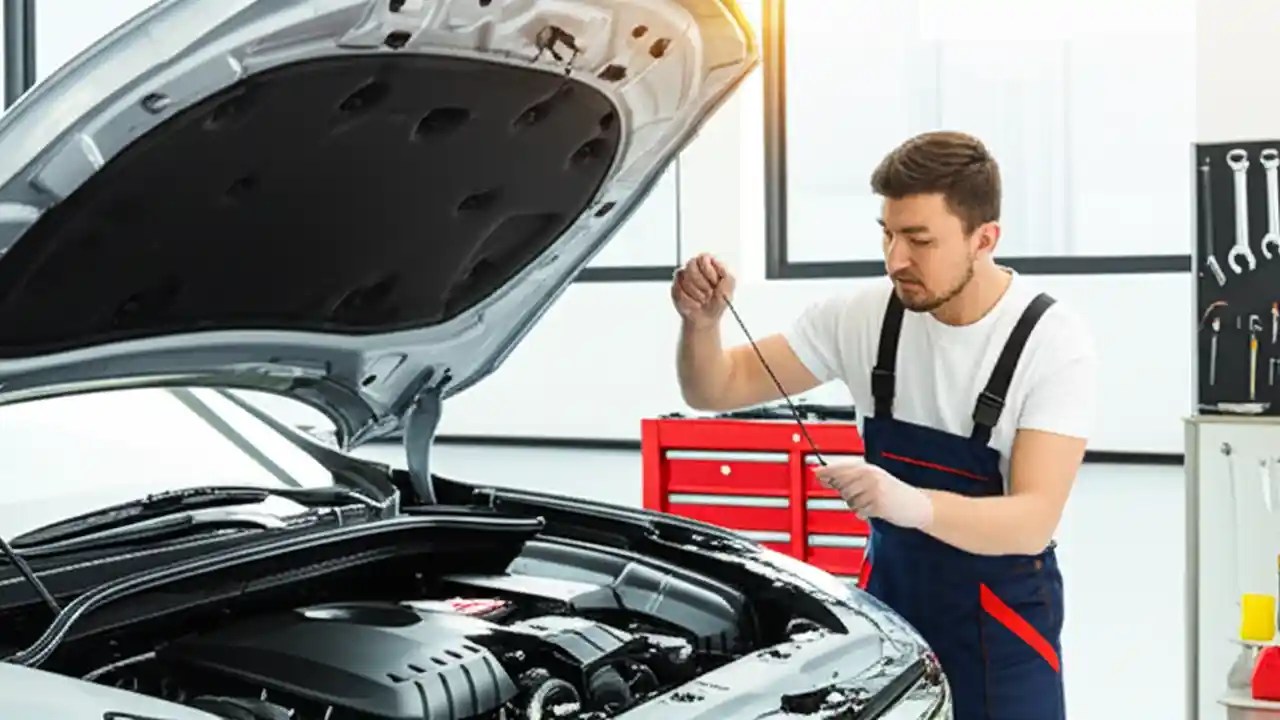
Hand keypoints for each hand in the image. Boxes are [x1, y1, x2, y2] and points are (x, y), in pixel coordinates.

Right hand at [671, 253, 734, 327]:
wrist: (705, 318)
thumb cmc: (717, 303)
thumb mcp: (728, 290)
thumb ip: (727, 276)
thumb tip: (721, 267)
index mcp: (710, 264)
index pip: (703, 258)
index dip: (708, 271)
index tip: (714, 283)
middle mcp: (696, 267)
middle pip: (691, 266)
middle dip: (701, 284)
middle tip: (708, 293)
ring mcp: (684, 276)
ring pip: (685, 279)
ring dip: (696, 293)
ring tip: (702, 299)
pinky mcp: (676, 285)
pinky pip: (677, 289)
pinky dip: (687, 299)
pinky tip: (693, 302)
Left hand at [814, 461, 933, 529]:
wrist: (918, 505)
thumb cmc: (896, 493)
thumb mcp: (874, 479)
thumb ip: (851, 477)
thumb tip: (825, 476)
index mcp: (869, 468)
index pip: (842, 467)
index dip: (827, 470)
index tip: (816, 472)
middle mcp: (870, 476)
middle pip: (841, 485)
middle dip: (846, 492)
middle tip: (860, 495)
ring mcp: (873, 489)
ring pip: (849, 500)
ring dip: (856, 505)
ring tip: (870, 502)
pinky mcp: (877, 503)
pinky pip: (860, 511)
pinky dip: (864, 513)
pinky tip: (874, 509)